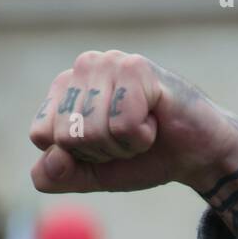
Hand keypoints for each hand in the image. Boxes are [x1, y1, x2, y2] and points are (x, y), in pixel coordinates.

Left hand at [28, 50, 237, 233]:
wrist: (196, 154)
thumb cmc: (143, 157)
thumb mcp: (90, 175)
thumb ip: (56, 176)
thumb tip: (52, 157)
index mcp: (63, 90)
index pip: (41, 135)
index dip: (75, 156)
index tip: (103, 147)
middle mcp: (82, 67)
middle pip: (64, 136)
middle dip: (100, 151)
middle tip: (127, 138)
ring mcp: (109, 62)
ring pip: (90, 130)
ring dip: (123, 144)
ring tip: (142, 128)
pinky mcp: (137, 67)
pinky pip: (122, 123)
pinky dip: (140, 136)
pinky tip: (155, 120)